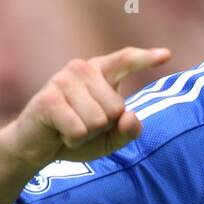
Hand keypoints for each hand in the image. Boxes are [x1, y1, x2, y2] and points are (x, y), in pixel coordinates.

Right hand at [0, 46, 170, 173]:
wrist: (36, 148)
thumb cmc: (76, 136)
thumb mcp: (110, 138)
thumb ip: (128, 130)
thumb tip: (130, 117)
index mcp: (99, 72)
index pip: (125, 60)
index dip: (145, 59)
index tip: (167, 55)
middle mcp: (81, 69)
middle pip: (117, 108)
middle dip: (103, 128)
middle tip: (82, 125)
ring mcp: (63, 80)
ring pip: (98, 120)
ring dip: (87, 134)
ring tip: (70, 128)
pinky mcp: (48, 99)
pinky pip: (79, 129)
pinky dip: (73, 140)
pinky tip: (60, 133)